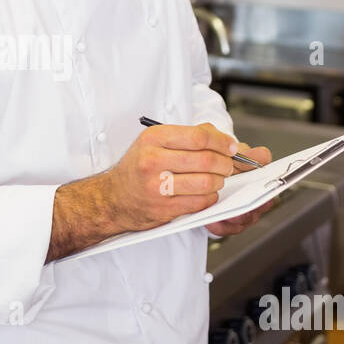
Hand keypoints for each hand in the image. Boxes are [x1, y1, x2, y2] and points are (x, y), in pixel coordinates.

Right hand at [104, 122, 266, 231]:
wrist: (112, 198)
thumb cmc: (137, 168)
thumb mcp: (155, 142)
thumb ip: (187, 135)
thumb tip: (222, 138)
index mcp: (153, 139)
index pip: (199, 137)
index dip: (222, 142)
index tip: (231, 146)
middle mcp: (153, 161)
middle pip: (206, 160)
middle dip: (224, 163)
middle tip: (227, 165)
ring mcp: (157, 186)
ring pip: (206, 183)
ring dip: (219, 182)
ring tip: (216, 179)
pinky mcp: (163, 208)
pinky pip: (200, 202)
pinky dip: (210, 198)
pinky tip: (205, 193)